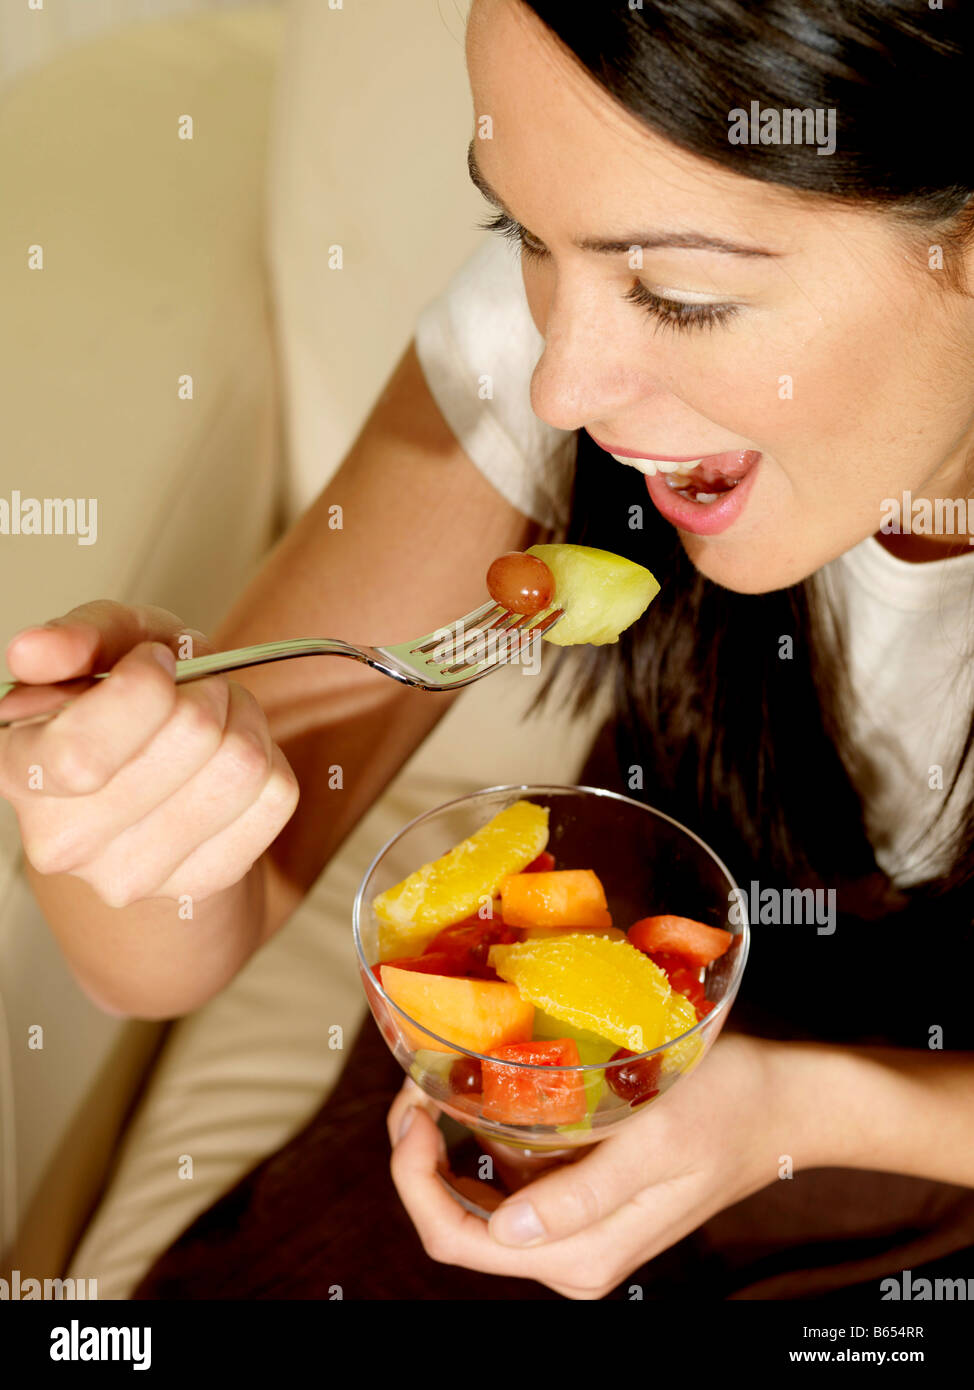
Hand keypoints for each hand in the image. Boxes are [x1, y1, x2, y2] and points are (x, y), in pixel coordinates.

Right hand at [1, 600, 298, 907]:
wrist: (156, 783)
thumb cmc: (123, 704)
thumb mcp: (109, 646)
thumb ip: (80, 636)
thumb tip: (35, 651)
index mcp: (21, 771)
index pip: (84, 753)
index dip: (145, 684)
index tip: (155, 661)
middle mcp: (64, 842)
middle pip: (191, 735)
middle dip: (206, 689)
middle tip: (193, 689)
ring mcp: (132, 875)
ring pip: (243, 764)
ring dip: (244, 719)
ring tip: (218, 718)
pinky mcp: (201, 884)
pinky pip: (278, 795)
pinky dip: (270, 759)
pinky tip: (230, 762)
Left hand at [387, 1031, 812, 1298]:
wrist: (782, 1104)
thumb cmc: (727, 1107)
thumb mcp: (657, 1140)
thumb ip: (585, 1194)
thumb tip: (506, 1231)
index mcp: (581, 1255)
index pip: (458, 1241)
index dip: (414, 1181)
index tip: (414, 1109)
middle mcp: (570, 1254)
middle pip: (456, 1224)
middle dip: (418, 1160)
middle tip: (416, 1083)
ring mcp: (573, 1228)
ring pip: (474, 1203)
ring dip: (443, 1148)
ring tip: (438, 1078)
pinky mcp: (581, 1197)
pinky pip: (506, 1185)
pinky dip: (478, 1144)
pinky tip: (477, 1094)